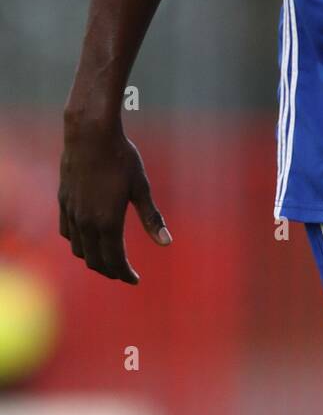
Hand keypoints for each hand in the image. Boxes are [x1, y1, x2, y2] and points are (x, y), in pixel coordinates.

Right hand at [58, 124, 170, 282]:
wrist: (90, 135)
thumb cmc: (121, 158)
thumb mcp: (141, 187)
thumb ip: (152, 218)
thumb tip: (167, 243)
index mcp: (107, 222)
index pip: (114, 261)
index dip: (124, 274)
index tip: (134, 280)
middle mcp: (86, 223)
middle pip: (94, 261)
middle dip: (110, 271)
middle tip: (124, 273)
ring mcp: (71, 213)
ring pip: (79, 250)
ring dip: (93, 259)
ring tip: (107, 258)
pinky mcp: (63, 202)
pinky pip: (67, 233)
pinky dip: (78, 242)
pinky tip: (87, 238)